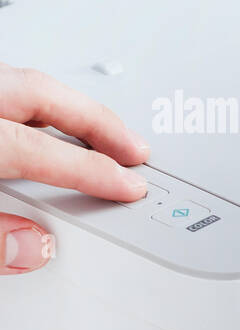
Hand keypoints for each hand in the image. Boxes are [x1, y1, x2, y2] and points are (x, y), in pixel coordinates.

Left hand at [1, 63, 149, 274]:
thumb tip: (33, 248)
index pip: (43, 150)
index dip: (94, 171)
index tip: (130, 186)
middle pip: (41, 95)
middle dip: (99, 123)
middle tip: (135, 149)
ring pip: (21, 81)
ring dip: (66, 106)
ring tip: (99, 131)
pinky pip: (2, 83)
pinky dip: (30, 99)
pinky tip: (38, 118)